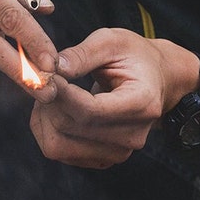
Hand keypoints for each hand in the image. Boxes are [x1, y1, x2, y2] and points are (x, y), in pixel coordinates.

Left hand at [29, 28, 199, 167]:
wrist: (156, 81)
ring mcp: (118, 152)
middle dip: (49, 102)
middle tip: (45, 78)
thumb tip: (53, 67)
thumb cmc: (135, 57)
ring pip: (58, 146)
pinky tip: (56, 108)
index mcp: (142, 103)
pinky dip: (47, 130)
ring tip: (51, 93)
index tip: (44, 75)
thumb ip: (83, 54)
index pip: (91, 110)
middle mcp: (132, 135)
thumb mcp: (112, 41)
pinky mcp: (102, 159)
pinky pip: (59, 151)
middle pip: (71, 128)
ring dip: (44, 118)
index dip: (61, 94)